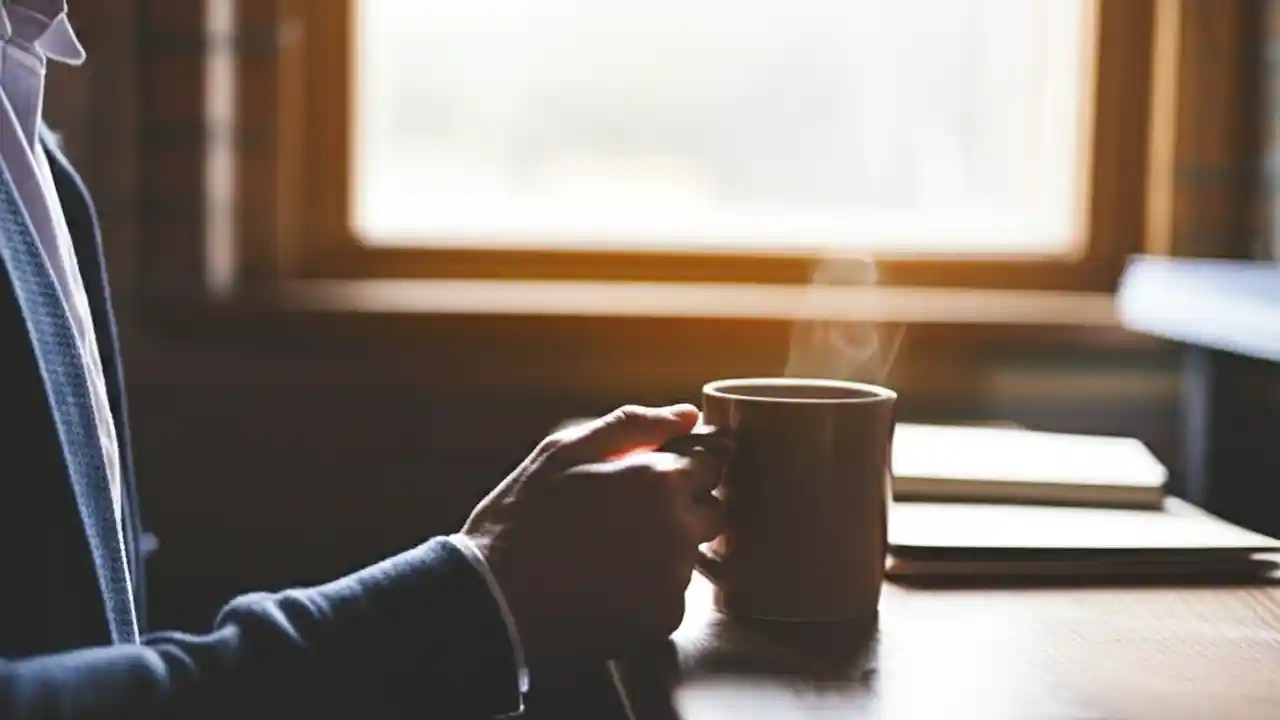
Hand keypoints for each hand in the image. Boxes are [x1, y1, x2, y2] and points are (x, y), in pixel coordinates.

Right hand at [462, 404, 725, 659]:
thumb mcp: (565, 450)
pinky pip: (672, 596)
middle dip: (681, 510)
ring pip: (690, 555)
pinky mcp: (664, 618)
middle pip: (711, 513)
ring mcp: (675, 578)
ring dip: (664, 552)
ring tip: (607, 554)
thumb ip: (634, 425)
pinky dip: (649, 591)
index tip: (645, 482)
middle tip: (625, 519)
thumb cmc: (524, 515)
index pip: (711, 465)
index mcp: (660, 479)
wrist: (494, 598)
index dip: (678, 470)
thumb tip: (688, 414)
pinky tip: (607, 584)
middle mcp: (680, 528)